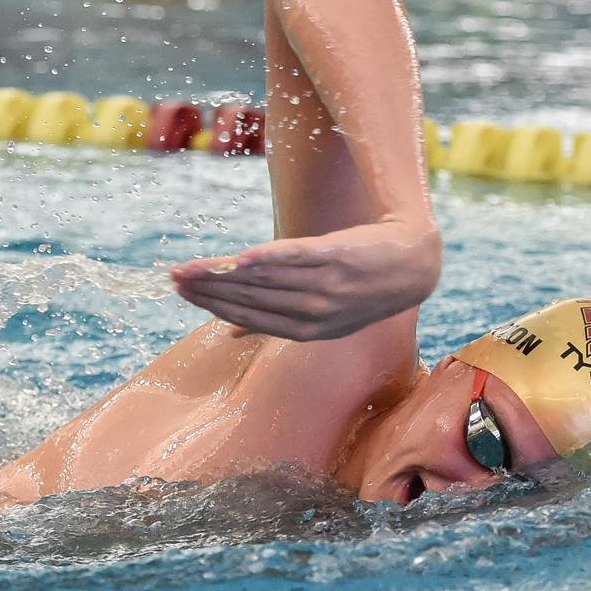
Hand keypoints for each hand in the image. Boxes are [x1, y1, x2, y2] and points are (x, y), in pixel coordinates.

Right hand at [169, 220, 440, 341]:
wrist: (416, 261)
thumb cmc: (363, 285)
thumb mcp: (325, 314)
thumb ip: (278, 321)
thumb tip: (231, 334)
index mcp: (310, 330)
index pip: (252, 317)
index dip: (215, 306)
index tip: (183, 292)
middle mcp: (318, 312)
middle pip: (253, 299)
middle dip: (210, 290)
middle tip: (174, 278)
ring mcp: (330, 285)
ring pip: (267, 280)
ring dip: (225, 274)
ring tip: (191, 267)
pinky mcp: (341, 256)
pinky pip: (299, 259)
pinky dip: (270, 260)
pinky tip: (241, 259)